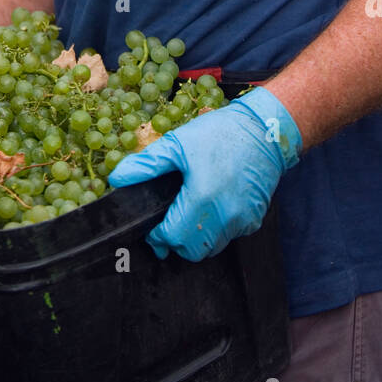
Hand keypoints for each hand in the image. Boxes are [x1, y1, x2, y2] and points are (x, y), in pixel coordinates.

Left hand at [107, 86, 301, 260]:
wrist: (264, 130)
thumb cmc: (220, 134)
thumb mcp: (178, 143)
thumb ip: (146, 165)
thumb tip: (116, 179)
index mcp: (202, 198)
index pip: (172, 237)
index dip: (157, 235)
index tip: (153, 225)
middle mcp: (225, 216)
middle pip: (192, 251)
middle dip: (176, 241)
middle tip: (169, 220)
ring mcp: (243, 221)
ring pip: (211, 248)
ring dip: (196, 238)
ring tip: (191, 211)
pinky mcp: (255, 220)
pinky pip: (230, 236)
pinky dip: (217, 230)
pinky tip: (214, 206)